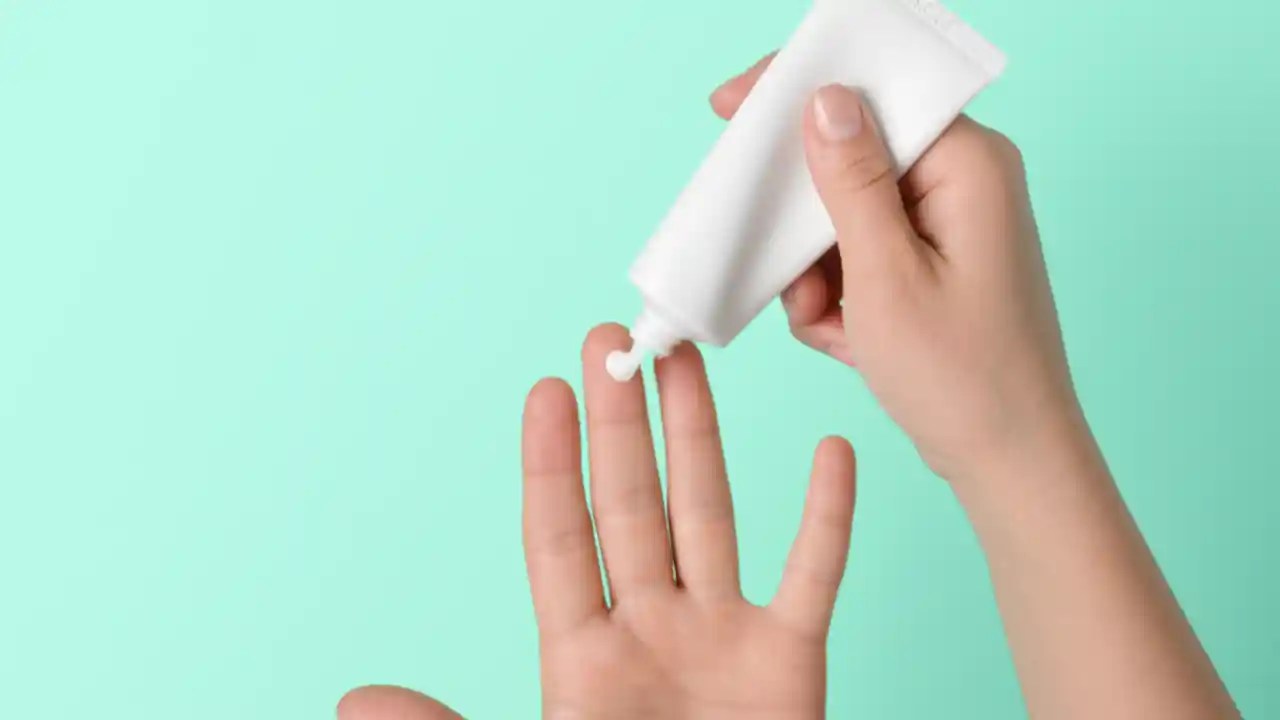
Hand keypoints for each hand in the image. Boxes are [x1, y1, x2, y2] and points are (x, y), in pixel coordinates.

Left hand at [340, 324, 856, 718]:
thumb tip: (353, 700)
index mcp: (581, 657)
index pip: (560, 536)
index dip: (549, 464)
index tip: (544, 392)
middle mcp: (651, 631)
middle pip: (632, 504)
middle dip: (621, 423)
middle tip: (614, 342)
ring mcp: (722, 640)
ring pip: (710, 515)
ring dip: (701, 441)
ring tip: (689, 365)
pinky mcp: (791, 663)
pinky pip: (814, 575)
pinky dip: (825, 516)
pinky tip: (830, 452)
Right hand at [715, 55, 1238, 719]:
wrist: (1009, 462)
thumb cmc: (965, 379)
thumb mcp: (887, 279)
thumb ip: (851, 184)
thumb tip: (824, 99)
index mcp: (969, 166)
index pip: (874, 93)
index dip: (798, 95)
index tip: (731, 109)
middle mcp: (962, 181)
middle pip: (850, 155)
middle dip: (808, 224)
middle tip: (798, 276)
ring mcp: (946, 223)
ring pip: (842, 214)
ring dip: (819, 272)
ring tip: (838, 327)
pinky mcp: (930, 260)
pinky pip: (856, 252)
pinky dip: (838, 296)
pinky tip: (851, 341)